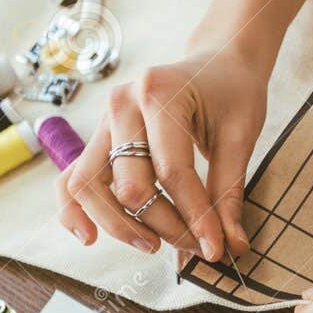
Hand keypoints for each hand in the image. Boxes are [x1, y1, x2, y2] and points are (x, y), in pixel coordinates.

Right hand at [57, 44, 267, 261]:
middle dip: (164, 226)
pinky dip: (74, 211)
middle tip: (196, 247)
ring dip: (119, 225)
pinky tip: (90, 237)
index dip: (194, 218)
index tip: (215, 250)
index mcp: (160, 93)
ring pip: (88, 186)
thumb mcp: (241, 135)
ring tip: (154, 245)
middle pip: (130, 184)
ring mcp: (103, 120)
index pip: (173, 172)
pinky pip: (71, 179)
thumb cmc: (231, 92)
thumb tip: (229, 246)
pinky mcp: (97, 138)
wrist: (216, 62)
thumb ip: (230, 191)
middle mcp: (122, 104)